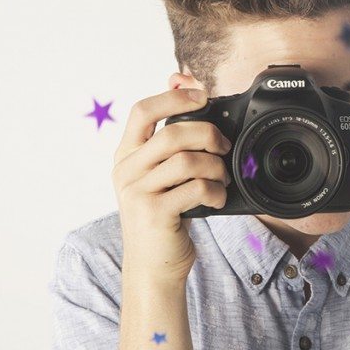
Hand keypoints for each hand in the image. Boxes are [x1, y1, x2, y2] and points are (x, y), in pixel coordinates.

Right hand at [111, 85, 232, 285]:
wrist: (153, 267)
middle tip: (223, 147)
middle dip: (208, 134)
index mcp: (126, 155)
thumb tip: (180, 81)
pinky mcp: (154, 213)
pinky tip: (216, 198)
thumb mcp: (160, 175)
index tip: (201, 95)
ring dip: (216, 167)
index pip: (141, 111)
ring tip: (221, 179)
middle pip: (172, 132)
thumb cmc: (163, 216)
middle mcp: (126, 170)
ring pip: (187, 160)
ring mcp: (137, 192)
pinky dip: (215, 191)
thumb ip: (169, 139)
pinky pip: (195, 188)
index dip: (173, 96)